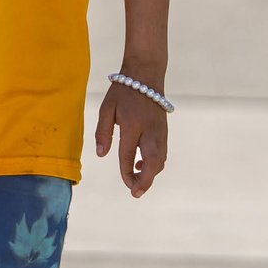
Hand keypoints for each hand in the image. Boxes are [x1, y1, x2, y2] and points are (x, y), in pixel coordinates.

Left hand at [94, 79, 167, 197]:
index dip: (126, 173)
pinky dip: (155, 164)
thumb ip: (102, 132)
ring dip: (151, 174)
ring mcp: (160, 131)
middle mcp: (149, 130)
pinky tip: (142, 164)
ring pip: (160, 159)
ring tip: (136, 180)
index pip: (128, 155)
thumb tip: (102, 155)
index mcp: (132, 124)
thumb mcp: (106, 108)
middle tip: (136, 193)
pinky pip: (163, 152)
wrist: (146, 74)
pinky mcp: (164, 131)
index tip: (125, 184)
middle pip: (153, 162)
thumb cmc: (123, 91)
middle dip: (146, 181)